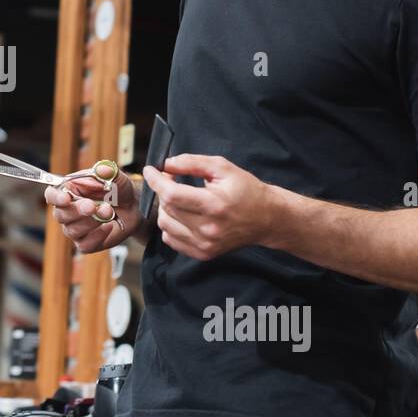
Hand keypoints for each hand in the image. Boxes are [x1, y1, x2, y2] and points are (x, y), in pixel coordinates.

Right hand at [44, 161, 140, 253]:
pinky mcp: (86, 242)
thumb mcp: (115, 176)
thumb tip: (102, 169)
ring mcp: (75, 228)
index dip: (55, 198)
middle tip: (93, 206)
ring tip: (108, 212)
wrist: (132, 207)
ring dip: (91, 222)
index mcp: (68, 191)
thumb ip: (108, 171)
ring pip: (72, 230)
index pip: (51, 195)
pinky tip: (109, 226)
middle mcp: (67, 211)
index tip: (66, 198)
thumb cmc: (117, 190)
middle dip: (77, 211)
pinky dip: (97, 236)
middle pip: (60, 215)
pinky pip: (84, 245)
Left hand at [143, 154, 278, 259]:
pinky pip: (171, 239)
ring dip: (165, 208)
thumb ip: (192, 162)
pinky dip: (171, 225)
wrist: (267, 218)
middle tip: (171, 180)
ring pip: (165, 225)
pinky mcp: (203, 253)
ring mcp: (205, 244)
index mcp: (214, 205)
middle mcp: (208, 228)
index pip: (171, 194)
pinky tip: (183, 215)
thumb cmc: (246, 190)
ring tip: (178, 198)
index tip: (150, 170)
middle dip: (163, 190)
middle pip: (167, 209)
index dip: (156, 180)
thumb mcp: (223, 167)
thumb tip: (166, 164)